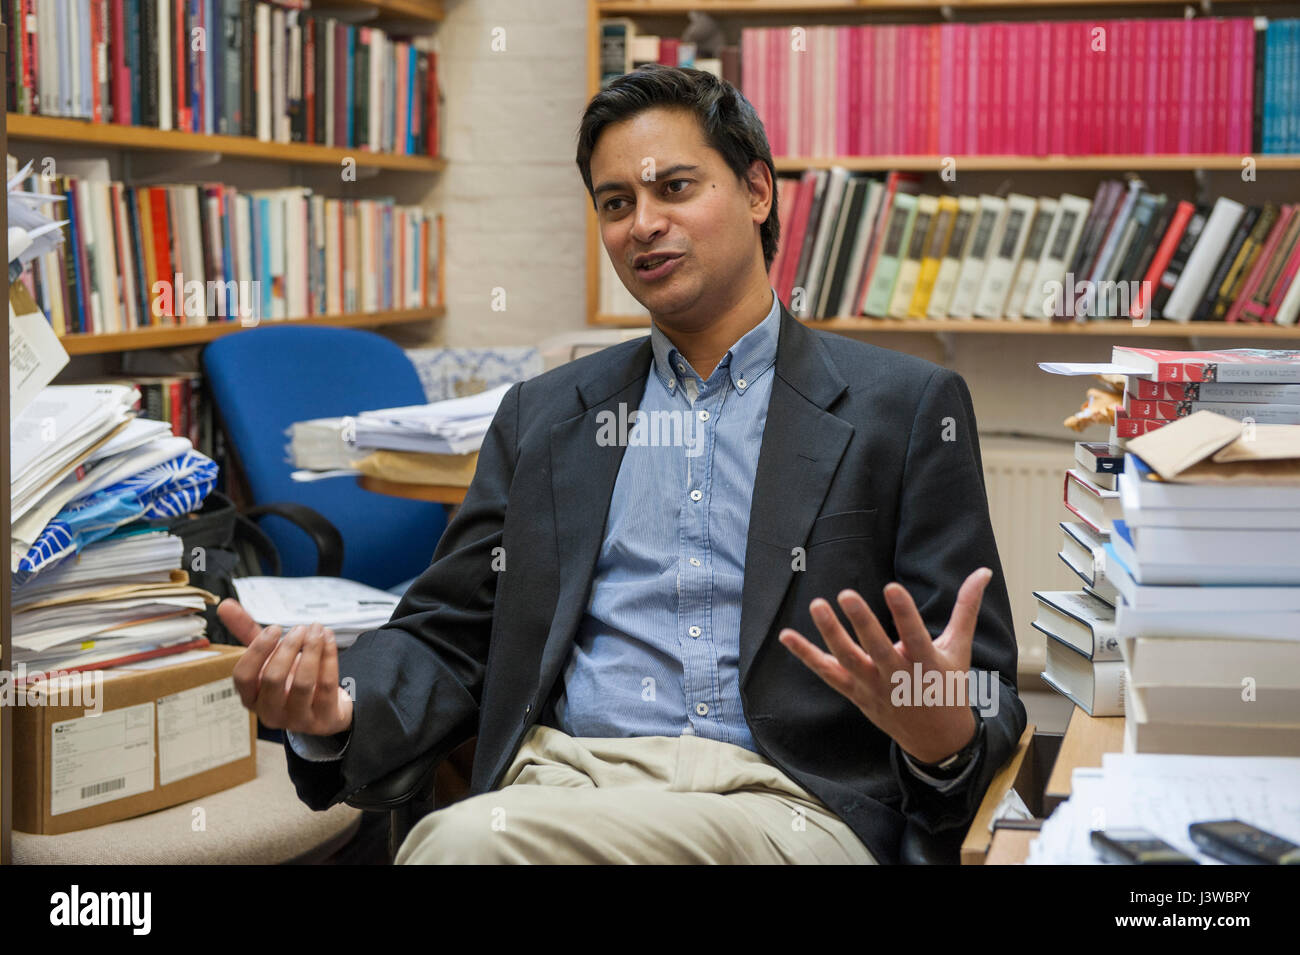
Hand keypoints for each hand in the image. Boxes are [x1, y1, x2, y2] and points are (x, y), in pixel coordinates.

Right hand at [219, 598, 353, 735]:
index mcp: (251, 697)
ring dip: (311, 650)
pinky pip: (326, 685)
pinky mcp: (323, 719)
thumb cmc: (289, 679)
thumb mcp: (268, 658)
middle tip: (301, 628)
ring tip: (317, 629)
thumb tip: (225, 605)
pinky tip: (329, 638)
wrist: (323, 710)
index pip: (243, 676)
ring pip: (302, 684)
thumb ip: (247, 633)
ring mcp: (297, 719)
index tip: (274, 628)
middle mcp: (270, 712)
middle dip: (288, 648)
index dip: (258, 650)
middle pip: (273, 679)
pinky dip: (329, 657)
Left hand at [778, 567, 992, 764]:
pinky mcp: (855, 693)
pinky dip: (806, 656)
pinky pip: (827, 673)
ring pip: (848, 660)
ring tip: (817, 605)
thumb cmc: (948, 687)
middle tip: (846, 594)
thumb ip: (966, 608)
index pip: (915, 636)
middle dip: (862, 623)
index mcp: (927, 665)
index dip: (903, 613)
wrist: (937, 739)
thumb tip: (983, 572)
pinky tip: (787, 636)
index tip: (891, 588)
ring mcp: (873, 687)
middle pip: (876, 649)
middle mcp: (897, 677)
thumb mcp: (960, 649)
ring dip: (830, 634)